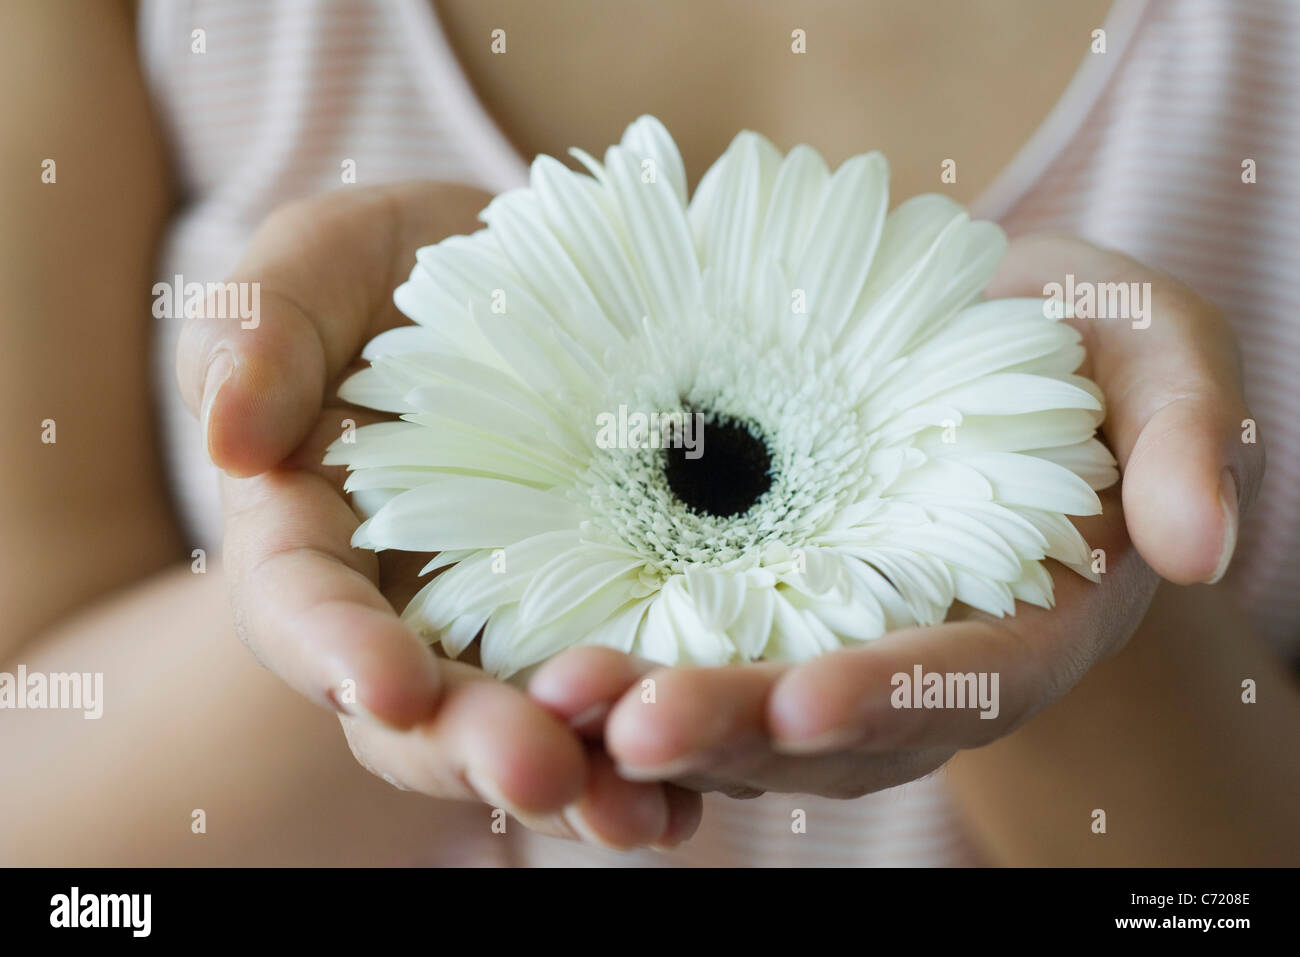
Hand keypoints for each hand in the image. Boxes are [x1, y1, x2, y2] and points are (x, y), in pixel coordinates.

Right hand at [177, 183, 701, 848]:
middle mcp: (406, 603)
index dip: (335, 651)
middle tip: (544, 776)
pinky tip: (696, 793)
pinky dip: (653, 756)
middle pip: (421, 705)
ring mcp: (510, 621)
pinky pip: (618, 700)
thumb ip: (259, 329)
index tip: (384, 688)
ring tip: (640, 813)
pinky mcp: (605, 617)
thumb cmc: (410, 263)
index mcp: (317, 532)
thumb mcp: (328, 259)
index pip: (304, 605)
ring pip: (524, 725)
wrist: (543, 265)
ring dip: (576, 780)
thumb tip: (230, 438)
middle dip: (474, 747)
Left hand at [527, 234, 1264, 798]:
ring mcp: (834, 644)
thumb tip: (1196, 545)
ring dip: (652, 722)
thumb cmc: (1073, 342)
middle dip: (735, 730)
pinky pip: (696, 661)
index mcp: (1025, 618)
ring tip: (554, 704)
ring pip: (747, 719)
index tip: (808, 700)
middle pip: (830, 727)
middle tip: (628, 722)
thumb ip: (1184, 432)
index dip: (894, 698)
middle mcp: (920, 659)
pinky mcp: (760, 611)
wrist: (970, 336)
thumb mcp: (1153, 351)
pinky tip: (537, 665)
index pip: (965, 680)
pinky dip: (625, 677)